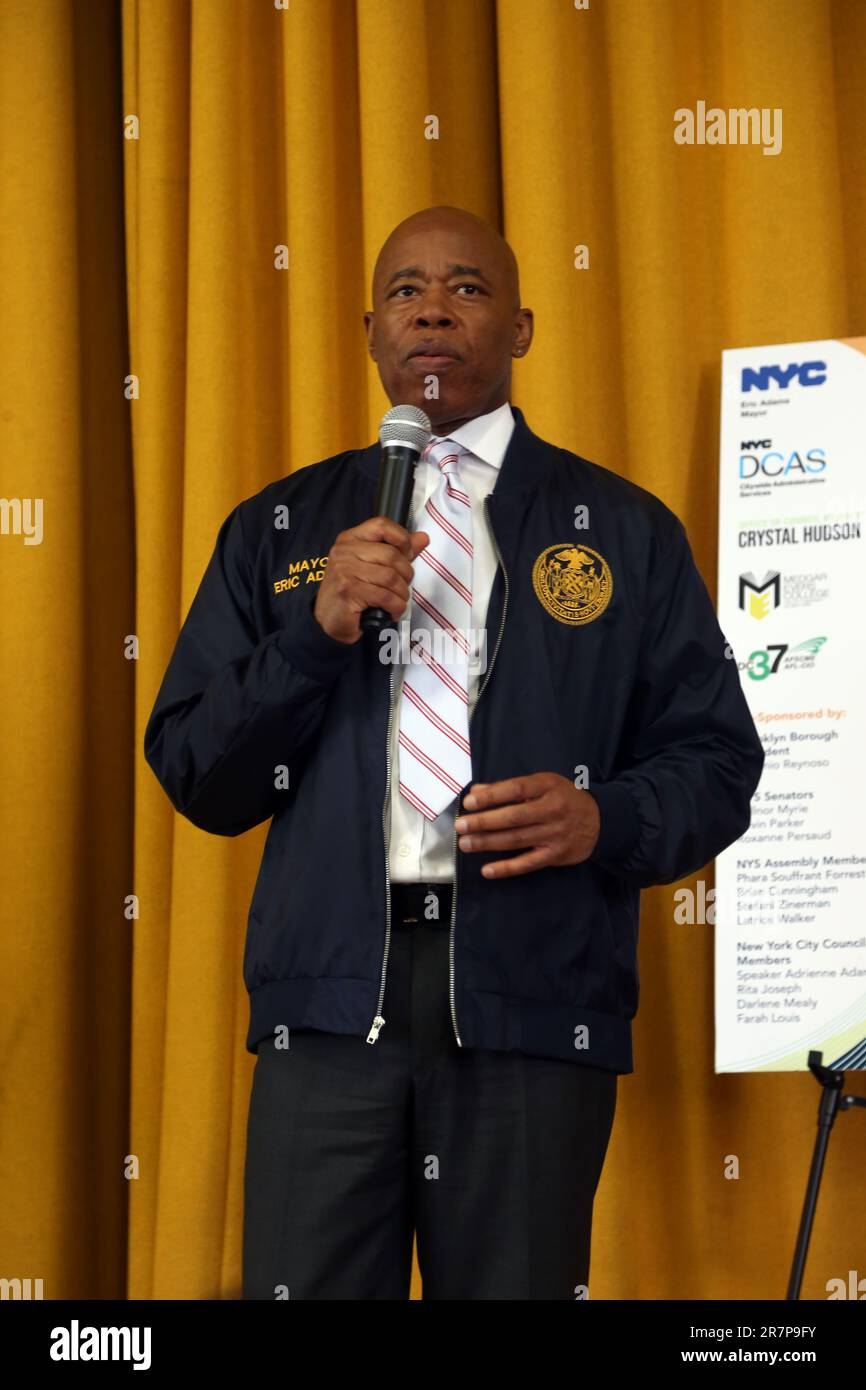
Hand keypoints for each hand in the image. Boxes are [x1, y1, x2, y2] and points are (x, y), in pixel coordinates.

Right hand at [313, 516, 429, 643]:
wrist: (330, 619)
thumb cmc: (352, 592)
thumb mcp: (374, 566)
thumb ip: (398, 551)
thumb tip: (422, 538)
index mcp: (350, 539)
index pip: (381, 525)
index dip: (402, 539)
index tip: (408, 555)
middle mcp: (344, 551)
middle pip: (391, 554)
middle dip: (406, 574)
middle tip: (403, 587)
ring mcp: (343, 570)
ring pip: (390, 577)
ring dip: (402, 594)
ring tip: (399, 601)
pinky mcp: (347, 591)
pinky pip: (384, 596)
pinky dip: (396, 606)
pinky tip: (392, 611)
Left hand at [454, 772, 600, 878]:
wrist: (600, 821)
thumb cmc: (564, 798)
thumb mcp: (542, 784)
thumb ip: (509, 788)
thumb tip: (477, 791)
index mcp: (548, 787)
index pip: (516, 789)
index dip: (491, 796)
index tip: (469, 802)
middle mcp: (553, 810)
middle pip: (514, 817)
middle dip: (484, 822)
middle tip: (461, 825)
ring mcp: (555, 834)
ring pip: (516, 840)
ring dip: (488, 843)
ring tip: (466, 844)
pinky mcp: (555, 855)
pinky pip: (528, 863)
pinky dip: (506, 868)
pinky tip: (487, 870)